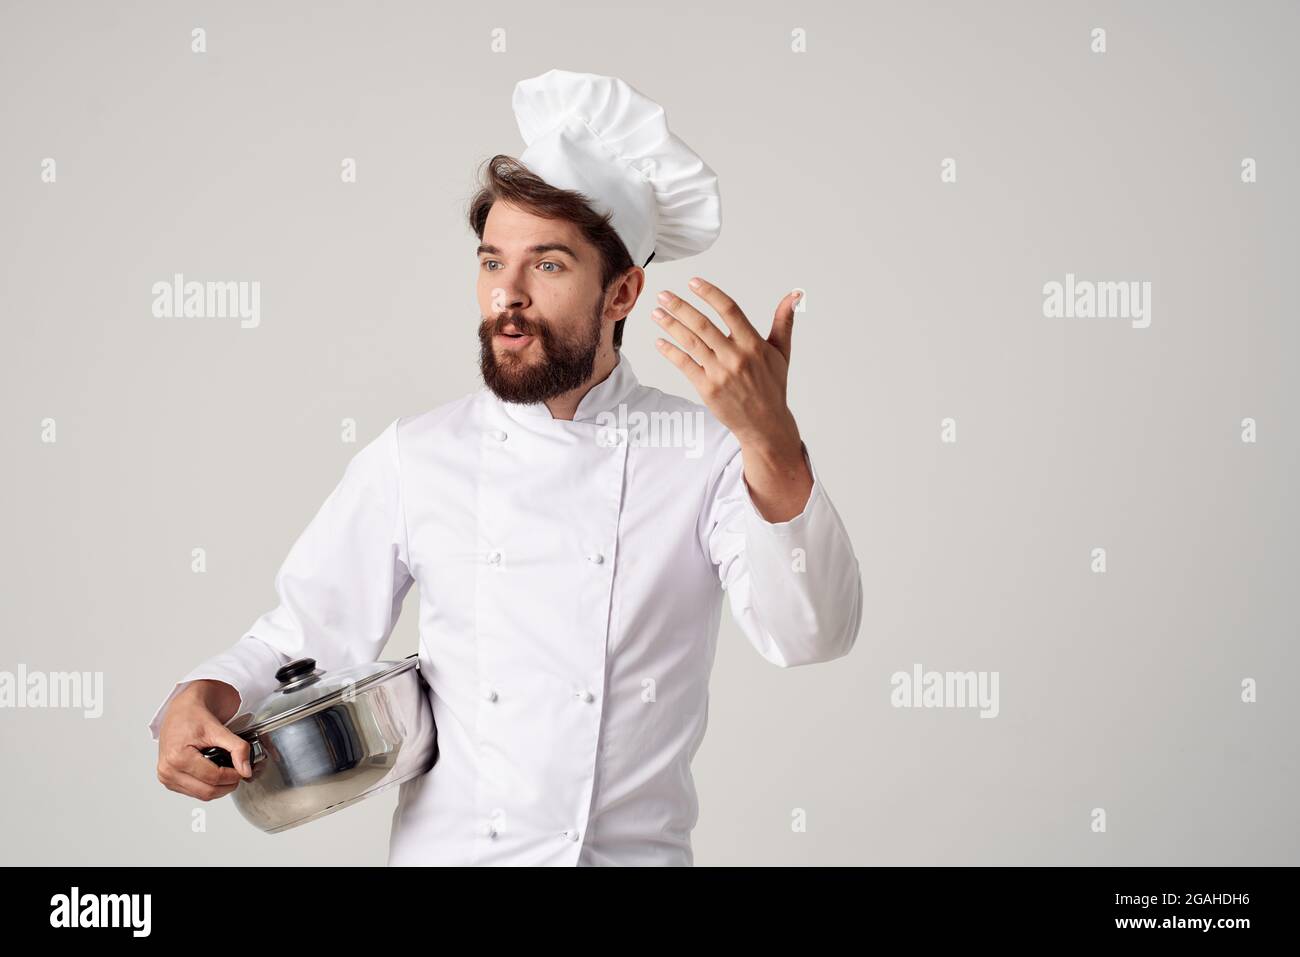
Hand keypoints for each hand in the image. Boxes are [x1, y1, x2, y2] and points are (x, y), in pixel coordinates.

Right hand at [156, 679, 251, 800]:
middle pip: (207, 791)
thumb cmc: (193, 715)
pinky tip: (215, 774)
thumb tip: (246, 769)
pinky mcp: (168, 779)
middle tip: (239, 773)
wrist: (181, 710)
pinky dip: (207, 786)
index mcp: (177, 758)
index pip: (213, 778)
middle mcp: (168, 770)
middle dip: (227, 785)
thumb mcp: (218, 729)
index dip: (233, 776)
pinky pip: (193, 792)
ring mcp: (166, 777)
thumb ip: (237, 748)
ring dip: (218, 788)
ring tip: (228, 773)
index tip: (244, 770)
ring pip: (200, 795)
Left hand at [651, 277, 811, 521]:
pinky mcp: (708, 389)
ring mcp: (720, 373)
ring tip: (656, 313)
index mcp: (753, 344)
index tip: (693, 282)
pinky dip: (671, 352)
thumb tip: (794, 295)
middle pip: (703, 324)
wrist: (765, 425)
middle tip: (663, 294)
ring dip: (670, 325)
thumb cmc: (773, 387)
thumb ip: (783, 322)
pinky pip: (685, 366)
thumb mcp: (781, 353)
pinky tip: (659, 342)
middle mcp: (736, 357)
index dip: (710, 294)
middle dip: (680, 307)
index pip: (729, 310)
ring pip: (691, 343)